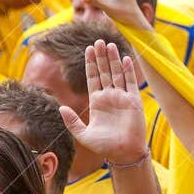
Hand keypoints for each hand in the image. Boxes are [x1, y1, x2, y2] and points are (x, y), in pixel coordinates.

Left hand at [60, 41, 147, 165]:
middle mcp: (109, 96)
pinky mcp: (133, 101)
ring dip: (113, 59)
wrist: (123, 153)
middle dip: (101, 56)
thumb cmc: (104, 146)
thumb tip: (60, 108)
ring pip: (117, 73)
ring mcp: (122, 97)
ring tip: (109, 44)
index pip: (93, 78)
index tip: (88, 49)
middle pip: (104, 71)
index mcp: (97, 102)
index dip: (91, 63)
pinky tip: (125, 58)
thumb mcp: (83, 135)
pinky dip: (128, 70)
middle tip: (98, 40)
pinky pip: (131, 82)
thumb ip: (72, 122)